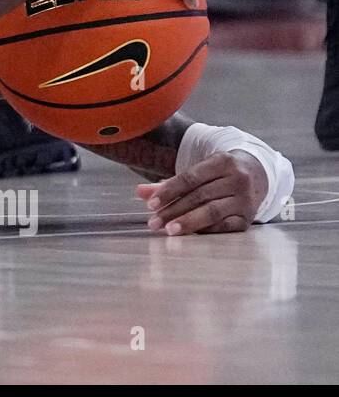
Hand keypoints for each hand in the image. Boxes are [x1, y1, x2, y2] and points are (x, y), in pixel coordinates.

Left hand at [137, 150, 268, 233]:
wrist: (257, 176)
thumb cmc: (217, 175)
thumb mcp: (198, 171)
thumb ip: (168, 183)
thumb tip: (139, 192)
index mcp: (223, 161)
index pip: (191, 178)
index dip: (169, 191)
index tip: (150, 204)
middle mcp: (238, 179)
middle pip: (200, 196)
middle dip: (173, 210)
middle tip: (153, 222)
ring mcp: (246, 200)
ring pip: (213, 212)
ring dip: (188, 222)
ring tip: (168, 230)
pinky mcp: (248, 218)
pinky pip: (225, 226)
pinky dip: (205, 230)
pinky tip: (190, 235)